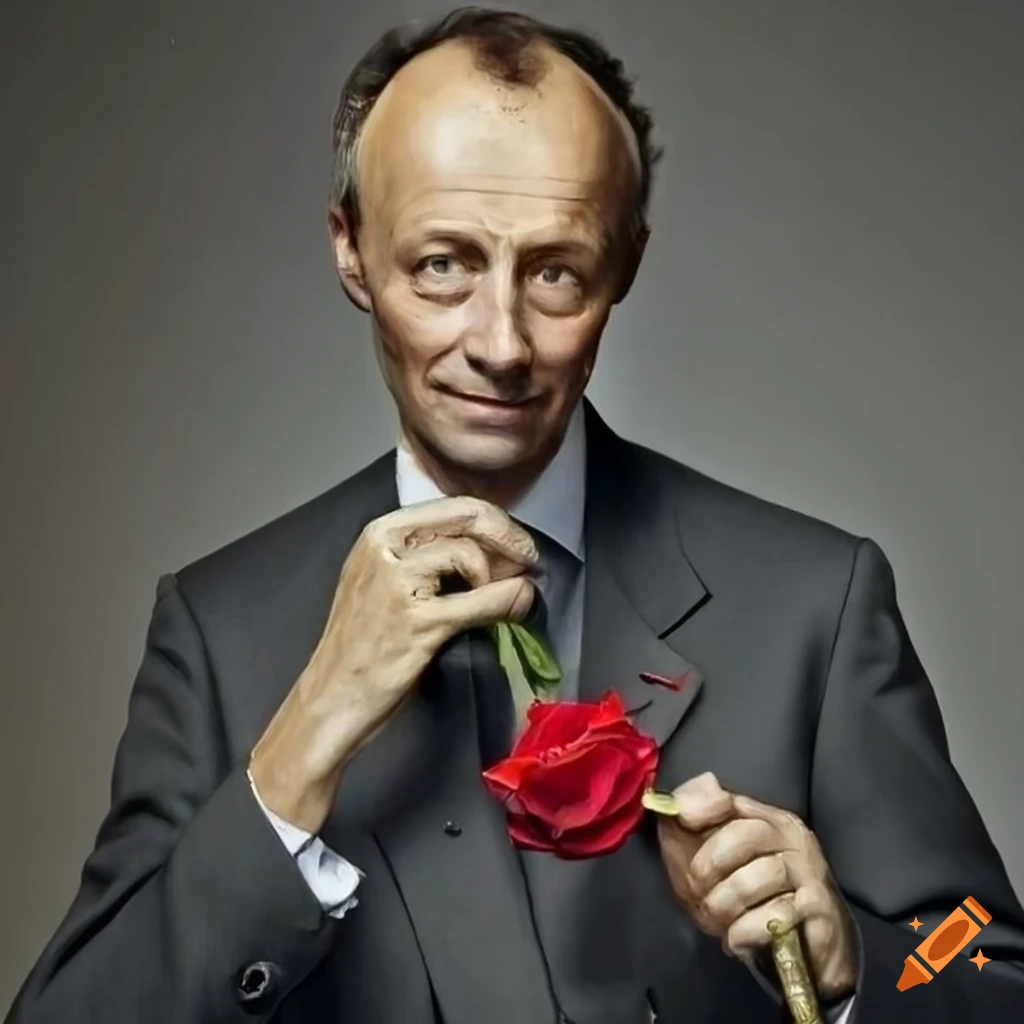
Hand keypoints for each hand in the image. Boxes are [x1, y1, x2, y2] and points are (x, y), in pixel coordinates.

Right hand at [249, 496, 538, 831]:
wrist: (330, 699)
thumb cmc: (362, 645)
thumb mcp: (385, 584)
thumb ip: (431, 559)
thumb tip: (497, 553)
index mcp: (379, 533)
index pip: (454, 507)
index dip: (498, 522)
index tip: (520, 545)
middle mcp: (385, 548)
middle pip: (469, 519)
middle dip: (511, 537)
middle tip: (532, 561)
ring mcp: (399, 583)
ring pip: (473, 555)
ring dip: (506, 573)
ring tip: (512, 595)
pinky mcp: (417, 622)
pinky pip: (481, 601)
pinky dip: (509, 600)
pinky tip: (519, 606)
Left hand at [657, 772, 858, 1000]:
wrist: (805, 953)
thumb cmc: (749, 900)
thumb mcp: (710, 862)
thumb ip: (691, 828)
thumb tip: (678, 806)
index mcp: (766, 819)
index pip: (731, 801)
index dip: (703, 807)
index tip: (683, 822)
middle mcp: (792, 839)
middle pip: (746, 834)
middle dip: (710, 865)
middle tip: (696, 892)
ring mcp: (810, 872)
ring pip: (763, 874)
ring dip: (726, 902)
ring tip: (716, 919)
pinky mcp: (820, 910)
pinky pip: (779, 913)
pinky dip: (747, 929)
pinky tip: (735, 939)